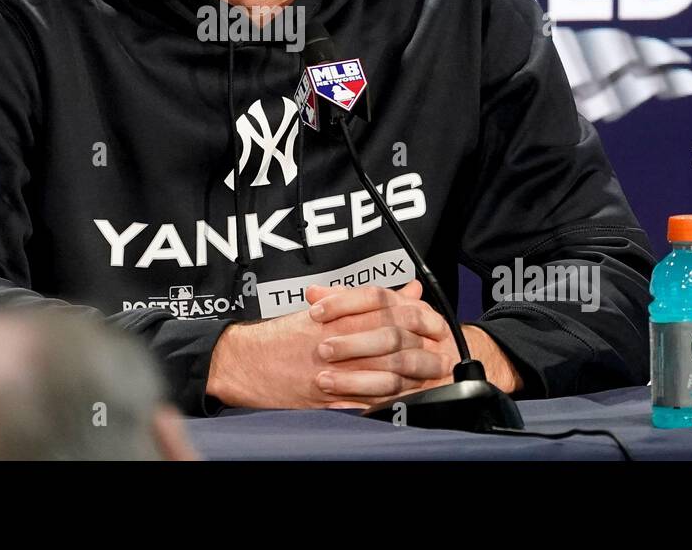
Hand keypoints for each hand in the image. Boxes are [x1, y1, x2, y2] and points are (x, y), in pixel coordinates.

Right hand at [205, 280, 453, 410]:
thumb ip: (372, 301)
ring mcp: (334, 370)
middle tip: (442, 357)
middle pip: (393, 343)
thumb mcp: (329, 309)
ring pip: (384, 373)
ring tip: (429, 379)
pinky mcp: (328, 397)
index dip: (420, 320)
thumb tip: (411, 291)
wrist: (248, 360)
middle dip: (423, 352)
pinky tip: (404, 399)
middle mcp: (339, 340)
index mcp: (340, 315)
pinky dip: (389, 400)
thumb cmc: (286, 335)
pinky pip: (366, 400)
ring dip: (412, 377)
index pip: (391, 312)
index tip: (437, 327)